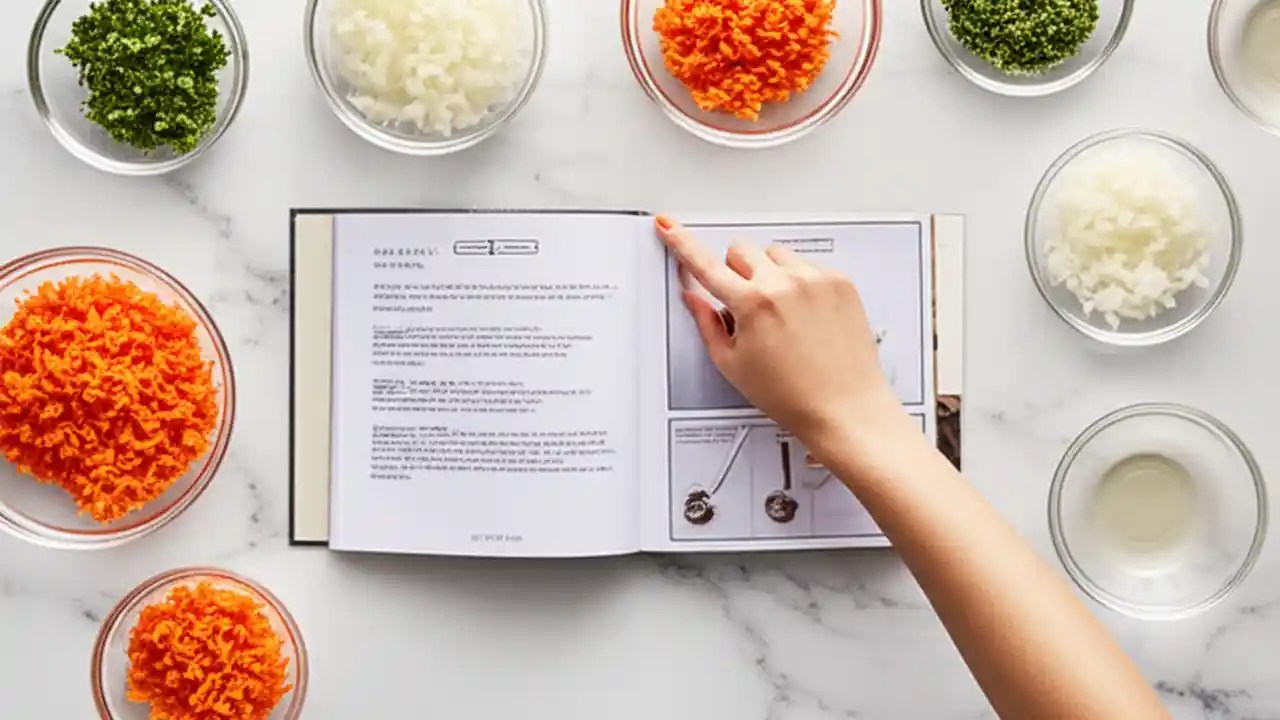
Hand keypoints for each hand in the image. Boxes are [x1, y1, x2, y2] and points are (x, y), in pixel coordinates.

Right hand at [656, 215, 916, 467]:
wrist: (844, 408)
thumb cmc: (793, 395)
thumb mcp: (734, 365)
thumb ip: (708, 325)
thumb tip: (695, 299)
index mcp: (753, 304)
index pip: (705, 265)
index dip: (682, 243)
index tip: (669, 225)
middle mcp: (785, 284)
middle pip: (743, 251)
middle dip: (736, 272)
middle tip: (746, 304)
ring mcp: (816, 280)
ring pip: (776, 254)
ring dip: (769, 274)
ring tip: (780, 313)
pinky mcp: (840, 282)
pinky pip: (808, 265)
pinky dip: (800, 282)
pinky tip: (805, 315)